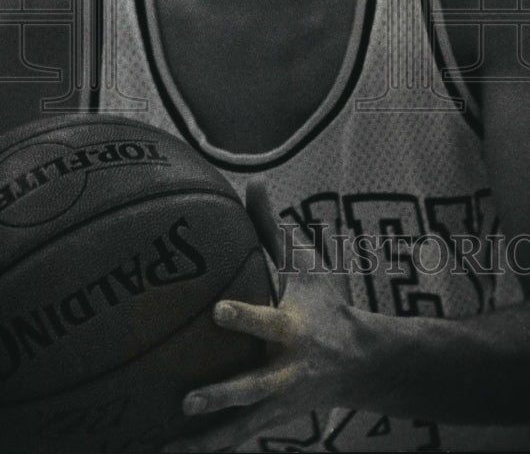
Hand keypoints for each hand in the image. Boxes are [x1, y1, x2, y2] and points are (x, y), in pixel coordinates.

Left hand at [163, 182, 368, 452]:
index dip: (245, 317)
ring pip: (243, 426)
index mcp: (295, 327)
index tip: (217, 311)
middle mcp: (287, 369)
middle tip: (187, 399)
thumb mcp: (308, 263)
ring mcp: (279, 401)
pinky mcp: (272, 419)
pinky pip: (238, 439)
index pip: (269, 321)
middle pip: (254, 387)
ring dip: (209, 440)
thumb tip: (254, 181)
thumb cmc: (328, 303)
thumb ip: (274, 228)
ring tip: (169, 450)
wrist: (363, 364)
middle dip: (224, 395)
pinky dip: (209, 449)